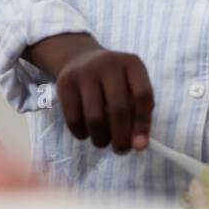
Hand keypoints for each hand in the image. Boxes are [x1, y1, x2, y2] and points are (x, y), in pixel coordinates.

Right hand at [35, 36, 153, 153]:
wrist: (79, 59)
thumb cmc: (113, 82)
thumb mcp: (130, 88)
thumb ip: (138, 115)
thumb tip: (139, 146)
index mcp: (132, 64)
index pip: (143, 95)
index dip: (143, 123)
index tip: (139, 145)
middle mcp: (109, 63)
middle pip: (119, 109)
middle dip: (121, 138)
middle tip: (120, 149)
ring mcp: (85, 71)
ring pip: (95, 118)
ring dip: (101, 139)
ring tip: (103, 140)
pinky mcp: (65, 82)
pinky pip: (74, 119)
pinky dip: (82, 134)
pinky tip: (87, 132)